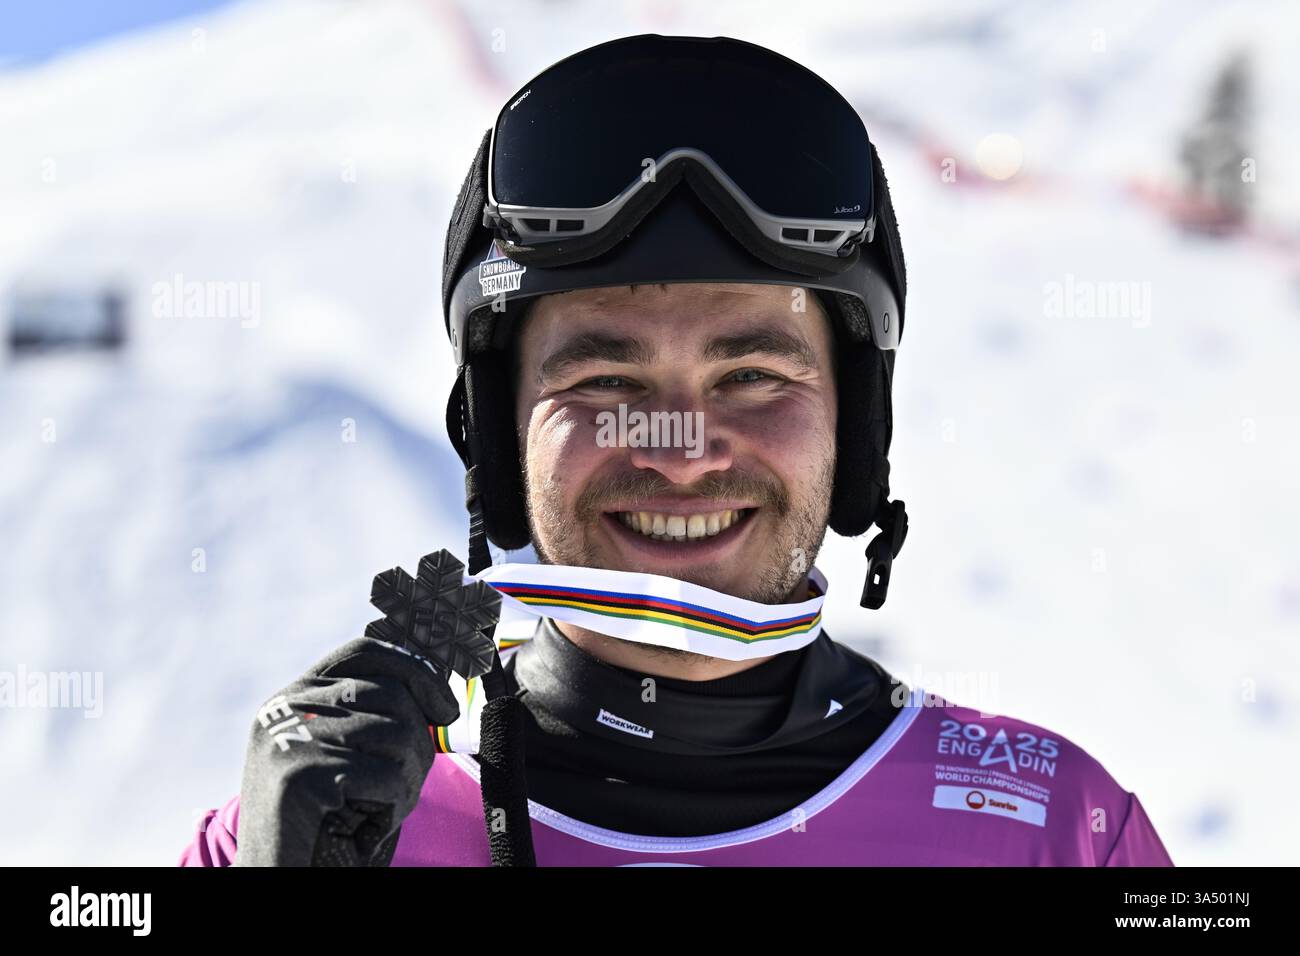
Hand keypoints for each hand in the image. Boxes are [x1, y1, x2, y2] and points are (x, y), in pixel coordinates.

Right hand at [232, 636, 460, 866]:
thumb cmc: (320, 821)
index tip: (445, 709)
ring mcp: (290, 737)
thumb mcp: (340, 756)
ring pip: (397, 733)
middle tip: (402, 786)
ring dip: (406, 780)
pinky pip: (387, 775)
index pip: (365, 653)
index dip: (415, 672)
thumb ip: (370, 717)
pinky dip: (392, 806)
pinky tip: (364, 825)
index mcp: (294, 695)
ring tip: (377, 808)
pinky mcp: (302, 774)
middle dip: (418, 742)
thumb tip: (438, 693)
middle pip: (392, 695)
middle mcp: (286, 707)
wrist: (274, 876)